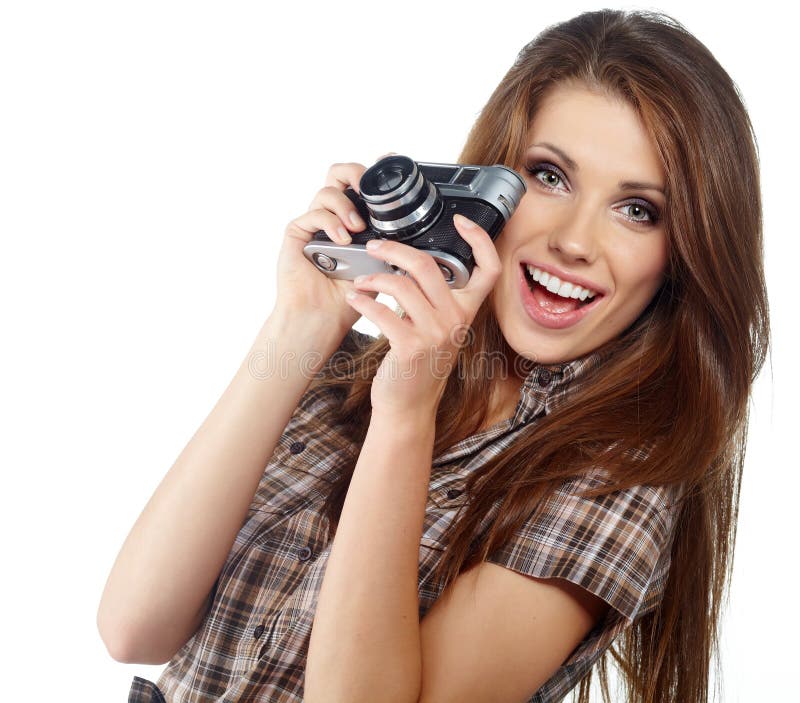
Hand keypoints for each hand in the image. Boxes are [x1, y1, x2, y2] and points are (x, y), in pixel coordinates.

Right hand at [272, 162, 377, 338]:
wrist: (321, 321)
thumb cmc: (349, 300)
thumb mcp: (381, 269)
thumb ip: (392, 246)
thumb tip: (419, 233)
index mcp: (354, 221)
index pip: (362, 186)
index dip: (373, 171)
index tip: (389, 159)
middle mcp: (333, 218)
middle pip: (339, 174)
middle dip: (356, 174)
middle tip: (367, 190)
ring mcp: (314, 224)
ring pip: (327, 190)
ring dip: (345, 205)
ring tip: (357, 228)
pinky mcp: (297, 234)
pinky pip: (313, 213)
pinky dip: (330, 222)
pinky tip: (342, 239)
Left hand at [343, 213, 501, 417]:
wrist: (408, 406)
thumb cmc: (417, 364)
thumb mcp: (437, 329)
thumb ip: (433, 300)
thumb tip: (409, 263)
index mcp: (466, 312)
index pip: (488, 269)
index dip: (480, 240)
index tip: (461, 220)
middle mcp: (456, 321)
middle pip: (429, 265)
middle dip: (396, 249)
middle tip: (376, 246)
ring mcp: (435, 334)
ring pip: (401, 285)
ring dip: (374, 278)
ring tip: (360, 281)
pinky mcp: (410, 347)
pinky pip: (383, 312)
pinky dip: (363, 302)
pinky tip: (354, 300)